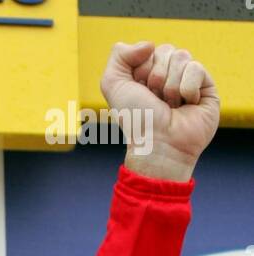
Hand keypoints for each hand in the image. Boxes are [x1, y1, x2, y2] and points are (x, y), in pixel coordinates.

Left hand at [100, 40, 219, 181]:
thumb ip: (119, 55)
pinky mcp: (207, 88)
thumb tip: (149, 44)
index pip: (150, 49)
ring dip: (170, 85)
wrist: (158, 145)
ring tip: (170, 106)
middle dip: (156, 76)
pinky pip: (197, 68)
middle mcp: (169, 77)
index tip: (141, 92)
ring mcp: (189, 82)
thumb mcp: (113, 85)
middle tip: (156, 100)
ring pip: (182, 57)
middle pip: (167, 50)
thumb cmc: (137, 121)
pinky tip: (187, 105)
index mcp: (148, 74)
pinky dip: (187, 88)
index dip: (142, 69)